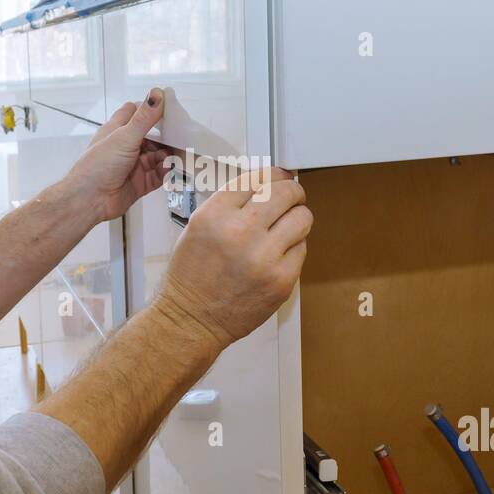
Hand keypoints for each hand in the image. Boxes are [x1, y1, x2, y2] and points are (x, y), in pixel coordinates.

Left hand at [67, 89, 169, 221]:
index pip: (136, 112)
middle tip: (179, 134)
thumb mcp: (124, 137)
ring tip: (173, 156)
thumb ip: (144, 117)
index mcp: (118, 130)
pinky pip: (159, 175)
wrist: (90, 200)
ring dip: (167, 155)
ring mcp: (134, 165)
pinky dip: (166, 171)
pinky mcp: (141, 182)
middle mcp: (126, 146)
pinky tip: (168, 169)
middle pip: (153, 135)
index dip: (150, 108)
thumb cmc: (96, 167)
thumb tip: (156, 94)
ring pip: (158, 156)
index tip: (168, 107)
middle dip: (166, 136)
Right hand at [154, 168, 311, 347]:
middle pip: (286, 192)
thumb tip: (264, 185)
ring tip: (287, 226)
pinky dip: (294, 247)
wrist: (192, 319)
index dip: (274, 174)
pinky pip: (303, 248)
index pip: (257, 177)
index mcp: (215, 214)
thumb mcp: (197, 227)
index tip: (279, 177)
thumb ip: (230, 204)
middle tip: (292, 197)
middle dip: (293, 191)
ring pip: (302, 218)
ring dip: (297, 218)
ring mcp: (264, 257)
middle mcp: (239, 231)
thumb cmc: (191, 277)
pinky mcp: (281, 279)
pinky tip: (278, 253)